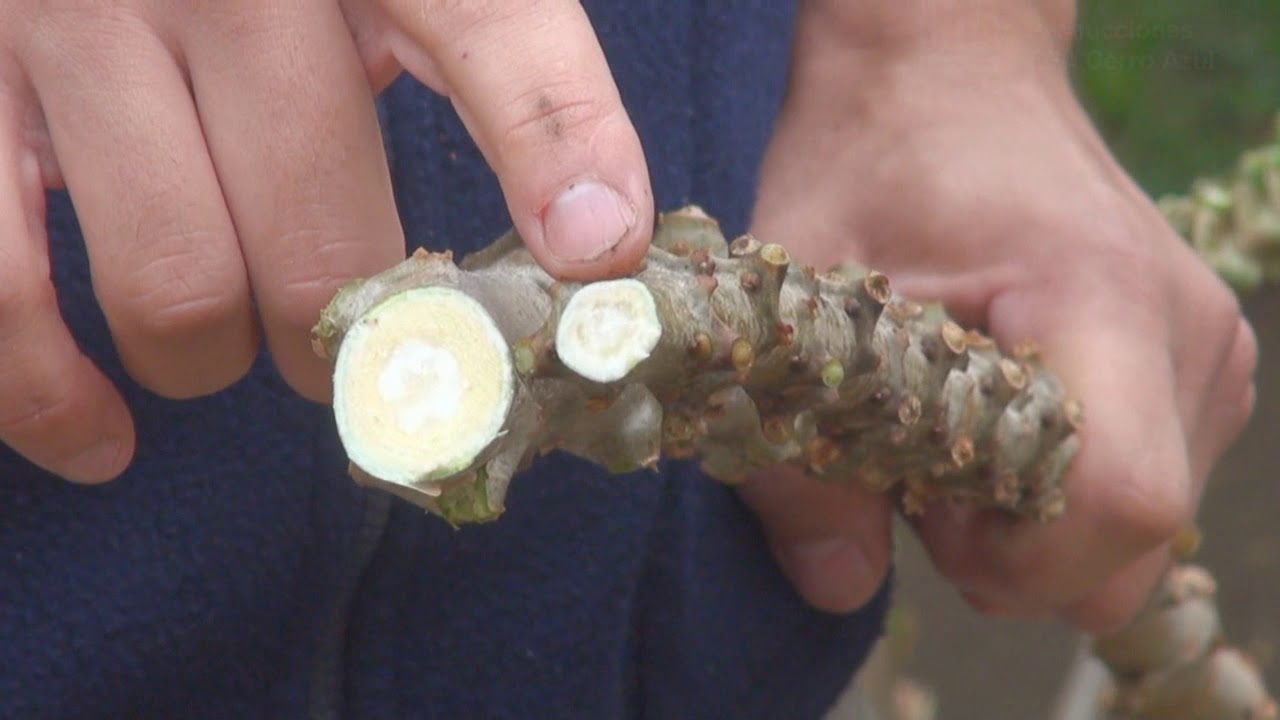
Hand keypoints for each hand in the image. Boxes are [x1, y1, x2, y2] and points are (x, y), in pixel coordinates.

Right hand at [0, 1, 650, 481]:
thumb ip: (492, 63)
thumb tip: (594, 234)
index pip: (491, 27)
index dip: (558, 148)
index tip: (598, 257)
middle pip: (320, 236)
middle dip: (352, 341)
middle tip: (356, 345)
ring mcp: (67, 21)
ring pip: (176, 285)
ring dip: (219, 363)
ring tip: (233, 348)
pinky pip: (3, 290)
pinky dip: (51, 397)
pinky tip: (101, 437)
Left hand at [739, 1, 1255, 632]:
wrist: (948, 74)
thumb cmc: (872, 157)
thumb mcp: (801, 294)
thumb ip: (801, 453)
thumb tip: (837, 588)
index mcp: (1097, 298)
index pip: (1118, 502)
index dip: (1017, 555)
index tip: (924, 515)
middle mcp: (1184, 333)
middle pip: (1133, 542)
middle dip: (1008, 550)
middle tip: (915, 463)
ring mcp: (1206, 351)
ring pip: (1137, 530)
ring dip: (1026, 519)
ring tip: (947, 425)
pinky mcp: (1196, 366)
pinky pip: (1139, 485)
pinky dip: (1056, 488)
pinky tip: (993, 417)